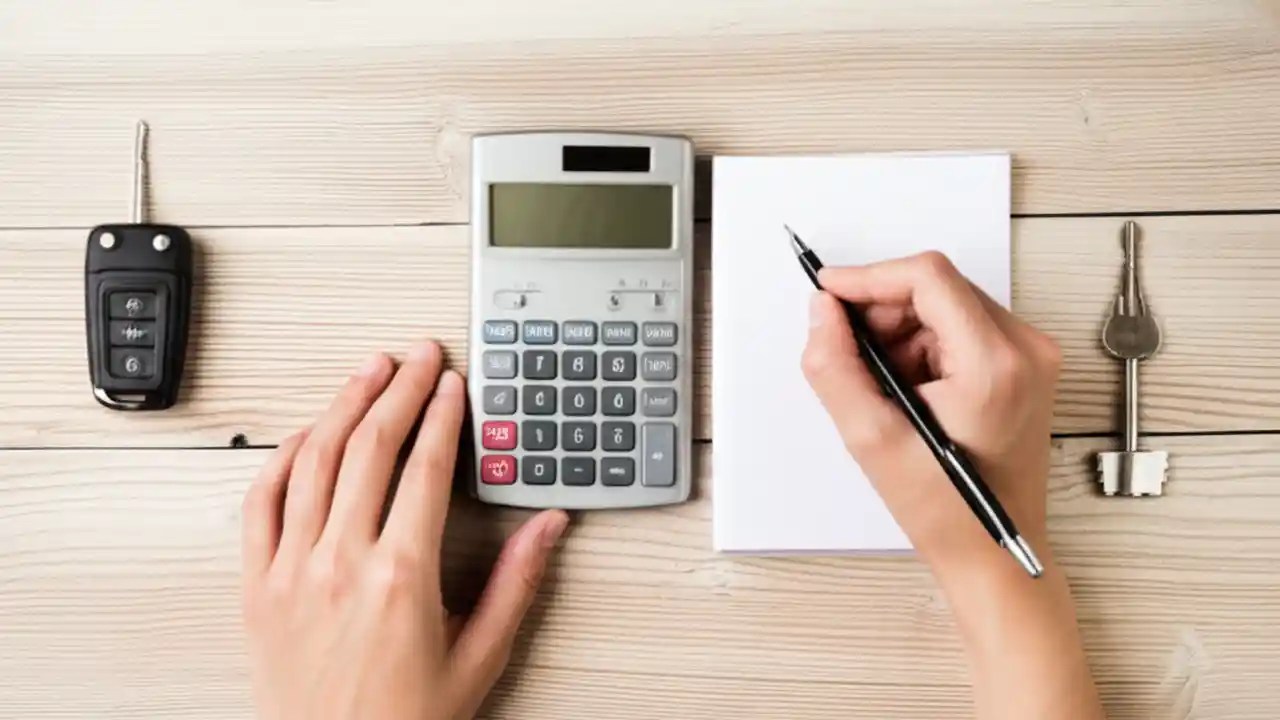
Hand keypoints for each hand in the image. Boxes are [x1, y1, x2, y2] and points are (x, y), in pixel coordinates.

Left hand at [241, 340, 568, 719]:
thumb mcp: (479, 657)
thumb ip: (516, 582)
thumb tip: (549, 526)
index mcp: (401, 576)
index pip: (424, 467)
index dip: (441, 414)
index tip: (451, 384)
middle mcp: (341, 562)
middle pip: (371, 447)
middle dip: (400, 389)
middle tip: (418, 356)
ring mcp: (291, 570)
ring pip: (315, 461)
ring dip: (344, 405)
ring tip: (368, 372)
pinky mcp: (256, 586)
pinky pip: (261, 502)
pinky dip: (283, 457)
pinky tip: (307, 433)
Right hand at [801, 252, 1061, 576]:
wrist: (992, 554)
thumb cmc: (946, 511)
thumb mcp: (870, 438)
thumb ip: (835, 366)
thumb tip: (822, 311)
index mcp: (995, 364)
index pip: (928, 277)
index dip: (869, 277)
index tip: (829, 293)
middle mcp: (1026, 350)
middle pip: (937, 287)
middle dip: (883, 312)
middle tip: (852, 356)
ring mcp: (1031, 357)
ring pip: (946, 306)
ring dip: (902, 333)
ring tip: (886, 389)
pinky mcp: (1025, 367)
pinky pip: (961, 329)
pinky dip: (924, 347)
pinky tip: (911, 392)